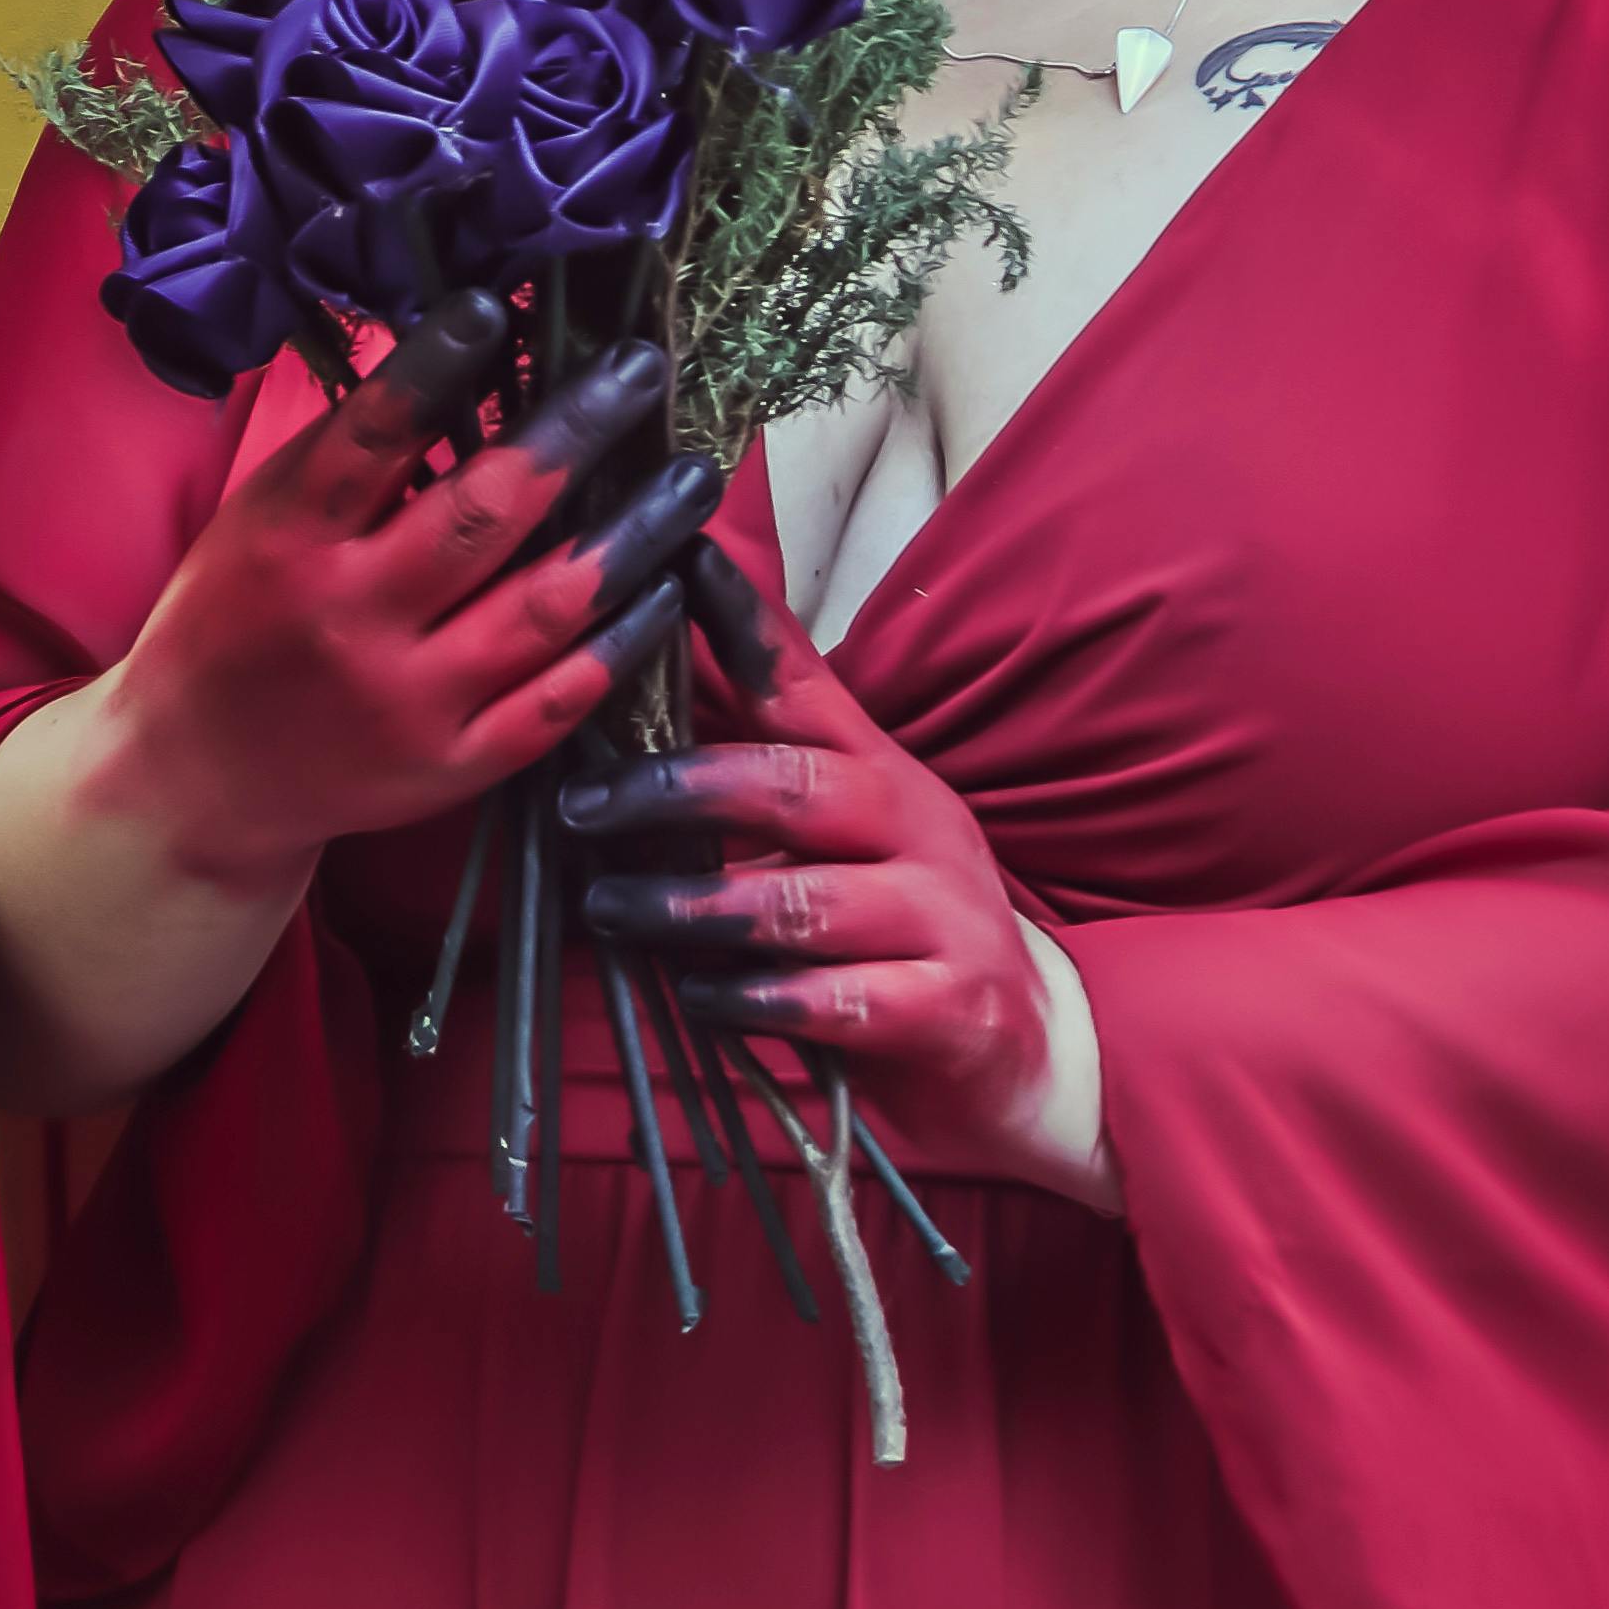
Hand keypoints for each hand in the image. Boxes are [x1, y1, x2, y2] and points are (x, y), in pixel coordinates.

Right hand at [82, 293, 711, 891]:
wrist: (198, 782)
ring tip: (688, 478)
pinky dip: (620, 643)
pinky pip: (558, 700)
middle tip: (639, 371)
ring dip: (631, 535)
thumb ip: (339, 459)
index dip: (437, 365)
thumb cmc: (231, 625)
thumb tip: (443, 356)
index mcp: (290, 541)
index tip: (497, 307)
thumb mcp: (254, 524)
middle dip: (575, 433)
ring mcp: (409, 701)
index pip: (373, 436)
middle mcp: (351, 619)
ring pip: (543, 607)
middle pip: (482, 514)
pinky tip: (665, 589)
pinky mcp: (453, 767)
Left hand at [562, 593, 1116, 1204]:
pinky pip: (840, 1001)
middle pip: (797, 784)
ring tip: (613, 910)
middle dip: (682, 789)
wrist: (1021, 1048)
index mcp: (879, 770)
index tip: (676, 561)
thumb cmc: (895, 934)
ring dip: (699, 906)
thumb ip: (752, 789)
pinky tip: (701, 999)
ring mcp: (943, 916)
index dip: (739, 622)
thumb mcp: (839, 842)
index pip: (802, 680)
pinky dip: (760, 1000)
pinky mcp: (949, 1007)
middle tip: (587, 804)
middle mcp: (917, 826)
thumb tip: (622, 728)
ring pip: (808, 900)